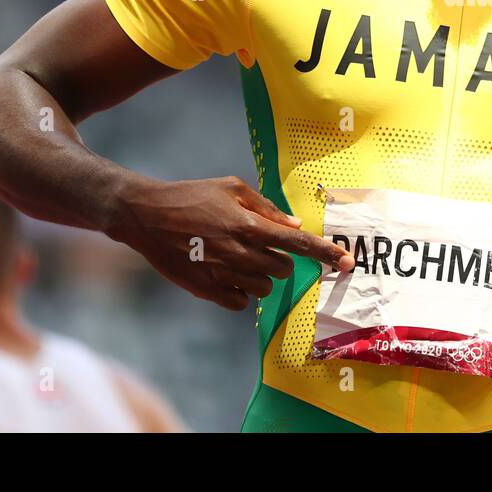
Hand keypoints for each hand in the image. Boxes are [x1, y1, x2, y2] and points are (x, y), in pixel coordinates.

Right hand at [104, 176, 353, 310]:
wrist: (145, 216)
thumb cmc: (192, 196)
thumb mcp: (230, 188)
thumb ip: (266, 207)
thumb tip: (295, 224)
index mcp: (248, 224)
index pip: (297, 243)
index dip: (325, 253)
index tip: (347, 262)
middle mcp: (239, 252)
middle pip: (282, 269)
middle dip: (279, 260)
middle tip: (256, 244)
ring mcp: (221, 274)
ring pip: (264, 289)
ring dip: (261, 276)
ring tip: (238, 257)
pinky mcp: (205, 290)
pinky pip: (240, 302)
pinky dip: (241, 292)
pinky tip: (227, 273)